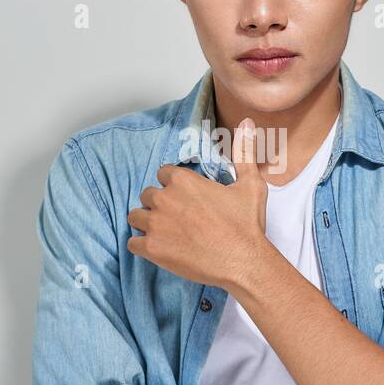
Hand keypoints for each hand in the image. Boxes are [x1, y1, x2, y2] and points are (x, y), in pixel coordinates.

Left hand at [127, 117, 272, 290]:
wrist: (243, 262)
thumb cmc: (246, 224)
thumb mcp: (250, 184)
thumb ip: (243, 151)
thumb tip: (247, 123)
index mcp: (183, 181)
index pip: (163, 174)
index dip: (173, 186)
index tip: (185, 198)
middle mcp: (164, 199)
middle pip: (147, 195)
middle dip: (159, 205)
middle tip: (178, 218)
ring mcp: (155, 224)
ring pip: (135, 216)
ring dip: (147, 222)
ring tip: (166, 233)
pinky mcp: (151, 248)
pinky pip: (133, 242)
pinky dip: (143, 245)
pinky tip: (160, 248)